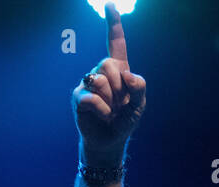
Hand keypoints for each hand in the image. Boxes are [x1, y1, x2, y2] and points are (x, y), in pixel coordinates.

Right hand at [72, 4, 146, 162]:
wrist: (110, 141)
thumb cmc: (125, 120)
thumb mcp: (140, 105)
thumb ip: (139, 87)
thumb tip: (126, 74)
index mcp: (118, 69)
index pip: (116, 43)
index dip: (113, 24)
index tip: (110, 5)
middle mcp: (101, 72)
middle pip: (109, 63)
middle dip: (119, 87)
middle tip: (120, 104)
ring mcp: (88, 82)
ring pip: (101, 80)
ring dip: (112, 101)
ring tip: (111, 111)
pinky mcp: (78, 96)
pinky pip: (93, 97)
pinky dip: (103, 110)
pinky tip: (103, 116)